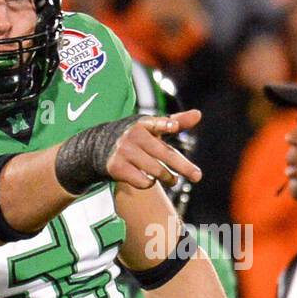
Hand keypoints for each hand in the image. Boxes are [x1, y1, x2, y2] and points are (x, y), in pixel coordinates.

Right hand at [55, 110, 202, 192]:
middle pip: (164, 154)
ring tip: (173, 180)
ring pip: (155, 170)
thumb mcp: (153, 127)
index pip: (156, 123)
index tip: (174, 126)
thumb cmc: (136, 136)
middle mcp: (133, 136)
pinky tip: (150, 180)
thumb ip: (177, 121)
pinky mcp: (117, 167)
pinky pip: (142, 181)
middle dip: (183, 166)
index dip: (165, 124)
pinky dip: (150, 183)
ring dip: (168, 177)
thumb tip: (199, 114)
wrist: (98, 147)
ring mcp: (124, 152)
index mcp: (144, 123)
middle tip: (198, 177)